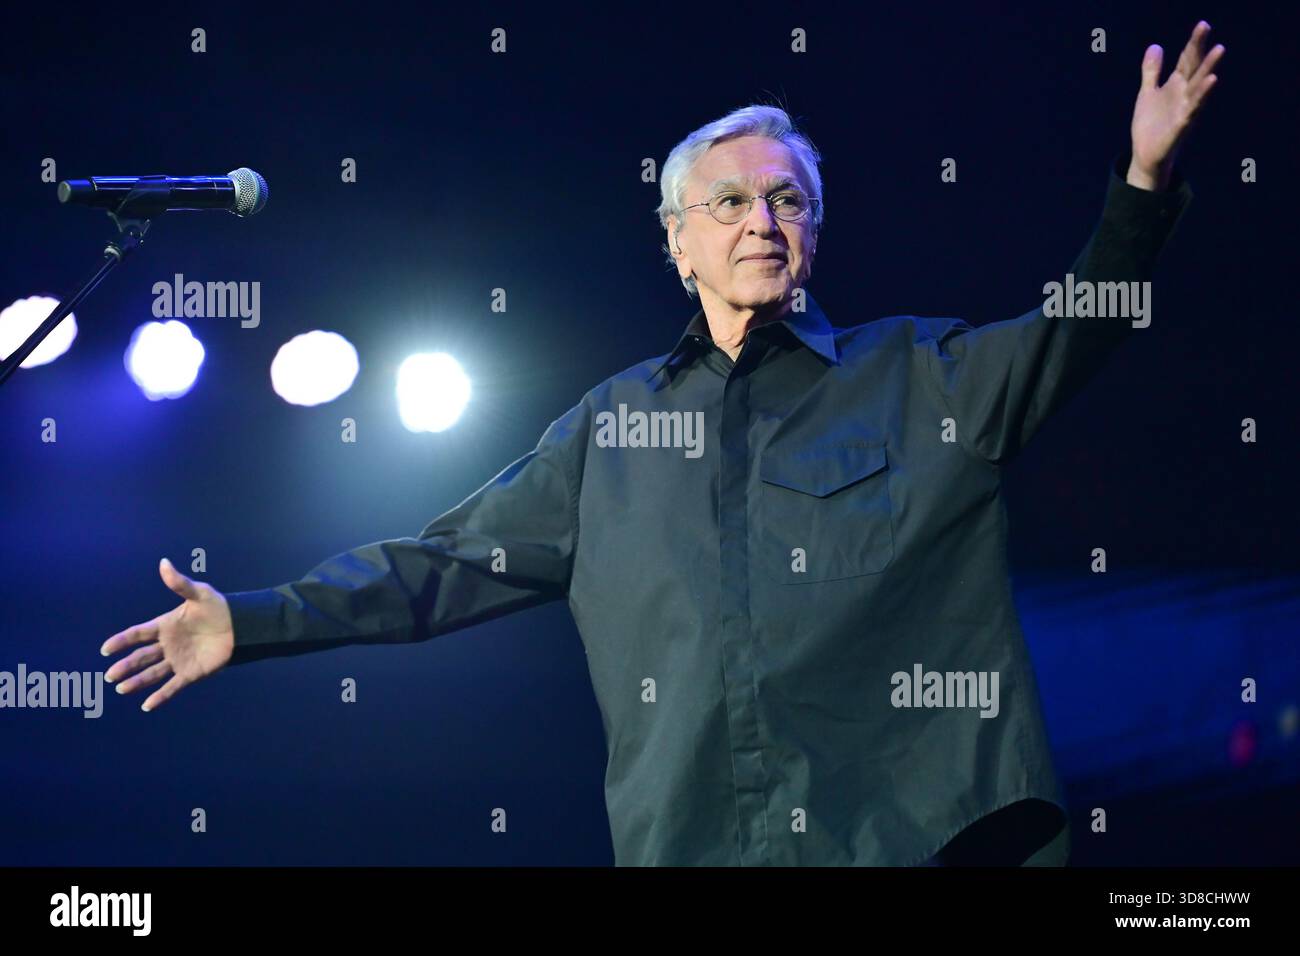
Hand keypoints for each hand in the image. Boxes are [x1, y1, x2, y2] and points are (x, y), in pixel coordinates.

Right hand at [101, 558, 234, 710]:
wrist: (241, 626)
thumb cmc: (218, 607)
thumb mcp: (199, 593)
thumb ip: (179, 583)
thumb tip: (164, 563)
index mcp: (165, 626)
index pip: (138, 634)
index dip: (121, 641)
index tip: (106, 649)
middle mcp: (168, 645)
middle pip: (141, 657)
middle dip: (125, 666)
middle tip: (109, 676)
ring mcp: (178, 660)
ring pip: (152, 673)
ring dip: (137, 682)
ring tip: (121, 689)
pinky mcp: (191, 673)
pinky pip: (173, 686)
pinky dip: (160, 696)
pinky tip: (147, 705)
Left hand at [1127, 20, 1223, 189]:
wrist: (1145, 154)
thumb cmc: (1150, 124)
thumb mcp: (1148, 93)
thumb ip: (1152, 71)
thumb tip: (1155, 45)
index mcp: (1176, 85)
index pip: (1186, 59)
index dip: (1193, 43)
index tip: (1203, 24)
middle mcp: (1184, 94)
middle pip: (1194, 66)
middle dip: (1200, 47)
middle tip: (1206, 26)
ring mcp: (1185, 108)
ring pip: (1199, 85)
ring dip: (1209, 68)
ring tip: (1219, 49)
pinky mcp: (1182, 124)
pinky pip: (1194, 107)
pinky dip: (1202, 95)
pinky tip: (1212, 81)